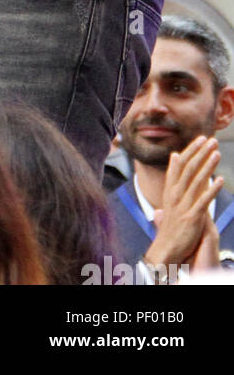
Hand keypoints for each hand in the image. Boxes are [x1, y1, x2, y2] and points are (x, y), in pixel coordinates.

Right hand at [143, 135, 223, 268]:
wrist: (166, 249)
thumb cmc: (171, 224)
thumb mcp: (170, 196)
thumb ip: (174, 177)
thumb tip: (176, 155)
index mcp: (170, 189)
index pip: (180, 164)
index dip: (191, 150)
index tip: (201, 138)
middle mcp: (175, 194)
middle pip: (188, 168)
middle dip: (200, 153)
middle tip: (211, 139)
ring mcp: (183, 205)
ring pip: (196, 180)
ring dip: (207, 165)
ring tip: (216, 152)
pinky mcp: (192, 217)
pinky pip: (203, 200)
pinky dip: (211, 189)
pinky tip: (220, 180)